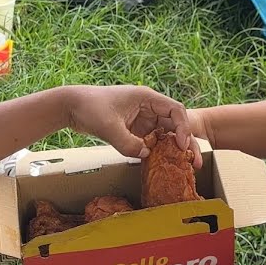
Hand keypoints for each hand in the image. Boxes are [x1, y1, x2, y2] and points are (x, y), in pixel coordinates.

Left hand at [64, 85, 200, 166]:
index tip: (182, 146)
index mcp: (146, 98)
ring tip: (184, 166)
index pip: (175, 111)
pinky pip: (152, 140)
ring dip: (174, 149)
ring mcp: (142, 118)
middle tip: (194, 162)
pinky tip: (163, 165)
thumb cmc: (89, 108)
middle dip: (185, 142)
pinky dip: (159, 151)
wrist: (71, 106)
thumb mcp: (108, 127)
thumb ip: (127, 143)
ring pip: (166, 134)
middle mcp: (148, 107)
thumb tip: (146, 154)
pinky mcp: (135, 128)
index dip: (183, 128)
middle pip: (175, 124)